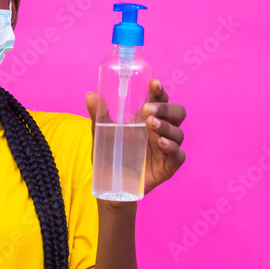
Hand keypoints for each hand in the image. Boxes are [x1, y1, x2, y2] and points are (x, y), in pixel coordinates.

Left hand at [85, 78, 186, 207]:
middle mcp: (161, 130)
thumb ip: (99, 116)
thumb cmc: (110, 155)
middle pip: (177, 113)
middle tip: (147, 109)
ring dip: (166, 126)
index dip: (159, 90)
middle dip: (165, 107)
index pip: (160, 100)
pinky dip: (172, 147)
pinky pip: (179, 155)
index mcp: (147, 118)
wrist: (110, 185)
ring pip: (179, 132)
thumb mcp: (102, 134)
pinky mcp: (168, 166)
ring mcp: (166, 148)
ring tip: (150, 124)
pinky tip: (161, 143)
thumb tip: (91, 95)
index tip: (153, 83)